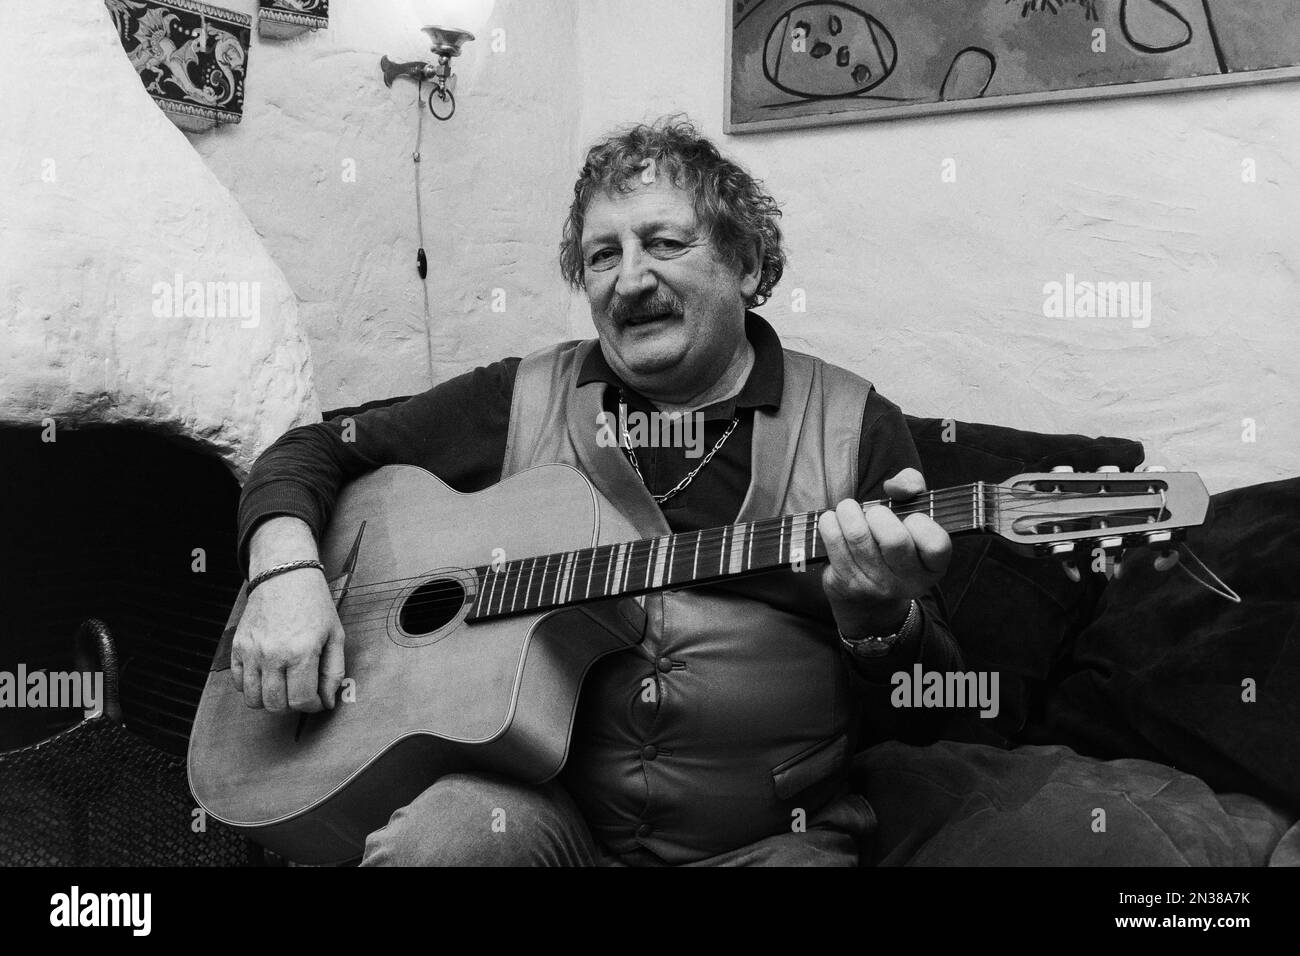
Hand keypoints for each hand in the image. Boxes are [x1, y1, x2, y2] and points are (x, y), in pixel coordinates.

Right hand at [231, 519, 345, 712]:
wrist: (285, 576)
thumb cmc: (314, 604)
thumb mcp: (335, 636)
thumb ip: (334, 672)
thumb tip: (328, 702)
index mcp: (301, 653)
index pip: (302, 700)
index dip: (313, 706)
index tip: (317, 700)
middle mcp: (273, 655)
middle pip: (276, 705)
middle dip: (292, 706)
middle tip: (301, 692)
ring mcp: (251, 652)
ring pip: (254, 699)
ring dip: (270, 700)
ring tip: (284, 686)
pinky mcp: (237, 647)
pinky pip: (238, 684)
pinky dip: (251, 687)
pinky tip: (267, 676)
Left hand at [817, 468, 951, 636]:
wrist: (865, 593)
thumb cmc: (892, 541)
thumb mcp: (912, 514)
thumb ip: (913, 487)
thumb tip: (895, 487)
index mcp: (933, 567)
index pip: (936, 544)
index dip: (920, 523)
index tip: (909, 518)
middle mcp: (909, 582)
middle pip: (894, 539)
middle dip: (878, 514)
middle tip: (873, 512)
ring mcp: (877, 586)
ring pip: (859, 536)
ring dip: (848, 512)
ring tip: (848, 510)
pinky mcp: (848, 584)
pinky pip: (834, 542)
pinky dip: (830, 523)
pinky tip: (833, 522)